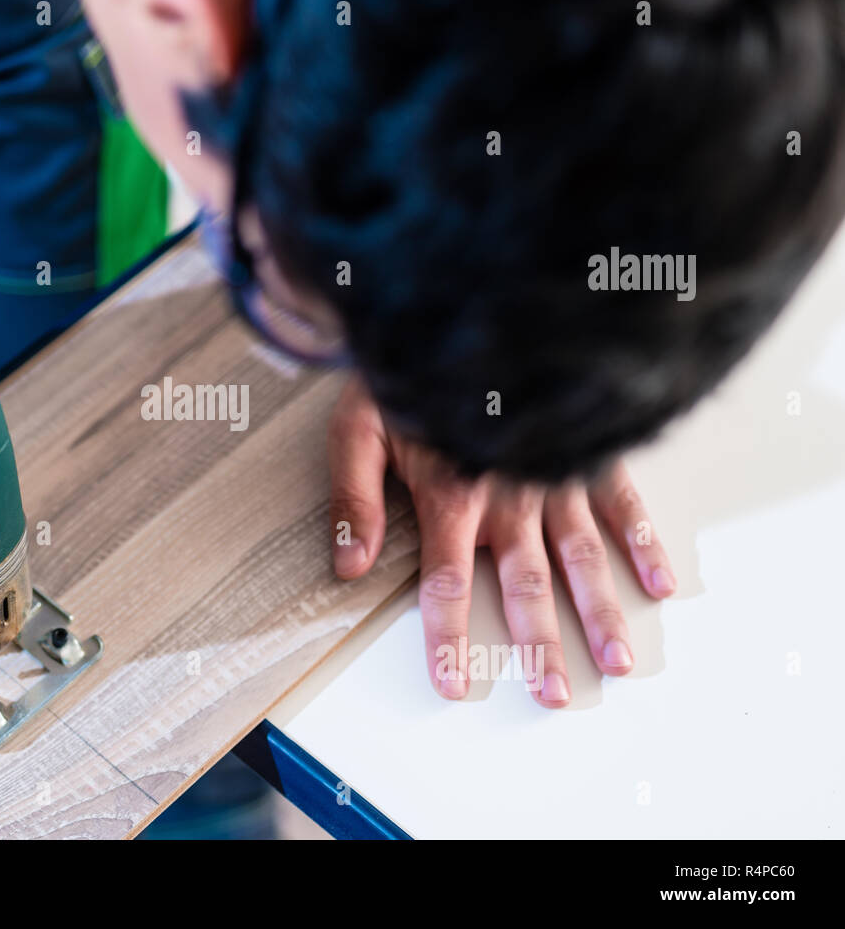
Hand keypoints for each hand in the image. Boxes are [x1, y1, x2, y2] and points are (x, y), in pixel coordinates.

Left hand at [327, 377, 675, 706]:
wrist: (457, 309)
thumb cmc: (405, 369)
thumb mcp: (357, 427)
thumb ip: (354, 497)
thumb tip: (348, 565)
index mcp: (450, 494)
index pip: (445, 583)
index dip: (448, 638)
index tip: (453, 684)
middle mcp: (506, 494)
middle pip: (523, 584)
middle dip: (537, 647)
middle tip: (551, 697)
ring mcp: (551, 474)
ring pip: (579, 557)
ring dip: (598, 613)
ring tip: (617, 664)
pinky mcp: (584, 451)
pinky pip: (620, 502)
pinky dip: (642, 542)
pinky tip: (659, 584)